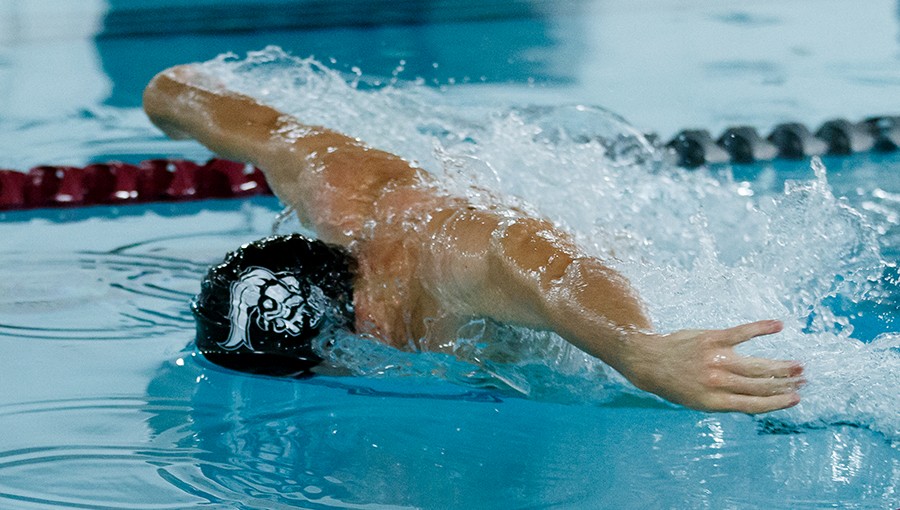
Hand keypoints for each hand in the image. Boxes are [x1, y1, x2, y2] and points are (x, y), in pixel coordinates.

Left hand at [618, 320, 803, 413]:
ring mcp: (716, 359)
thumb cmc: (674, 383)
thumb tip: (756, 399)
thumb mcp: (697, 401)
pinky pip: (742, 333)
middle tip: (804, 380)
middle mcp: (717, 382)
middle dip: (785, 383)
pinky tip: (778, 325)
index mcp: (714, 401)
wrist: (647, 361)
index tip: (796, 399)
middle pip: (760, 384)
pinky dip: (761, 328)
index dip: (778, 402)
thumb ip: (725, 400)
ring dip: (781, 366)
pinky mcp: (712, 338)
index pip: (754, 404)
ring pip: (756, 365)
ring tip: (798, 366)